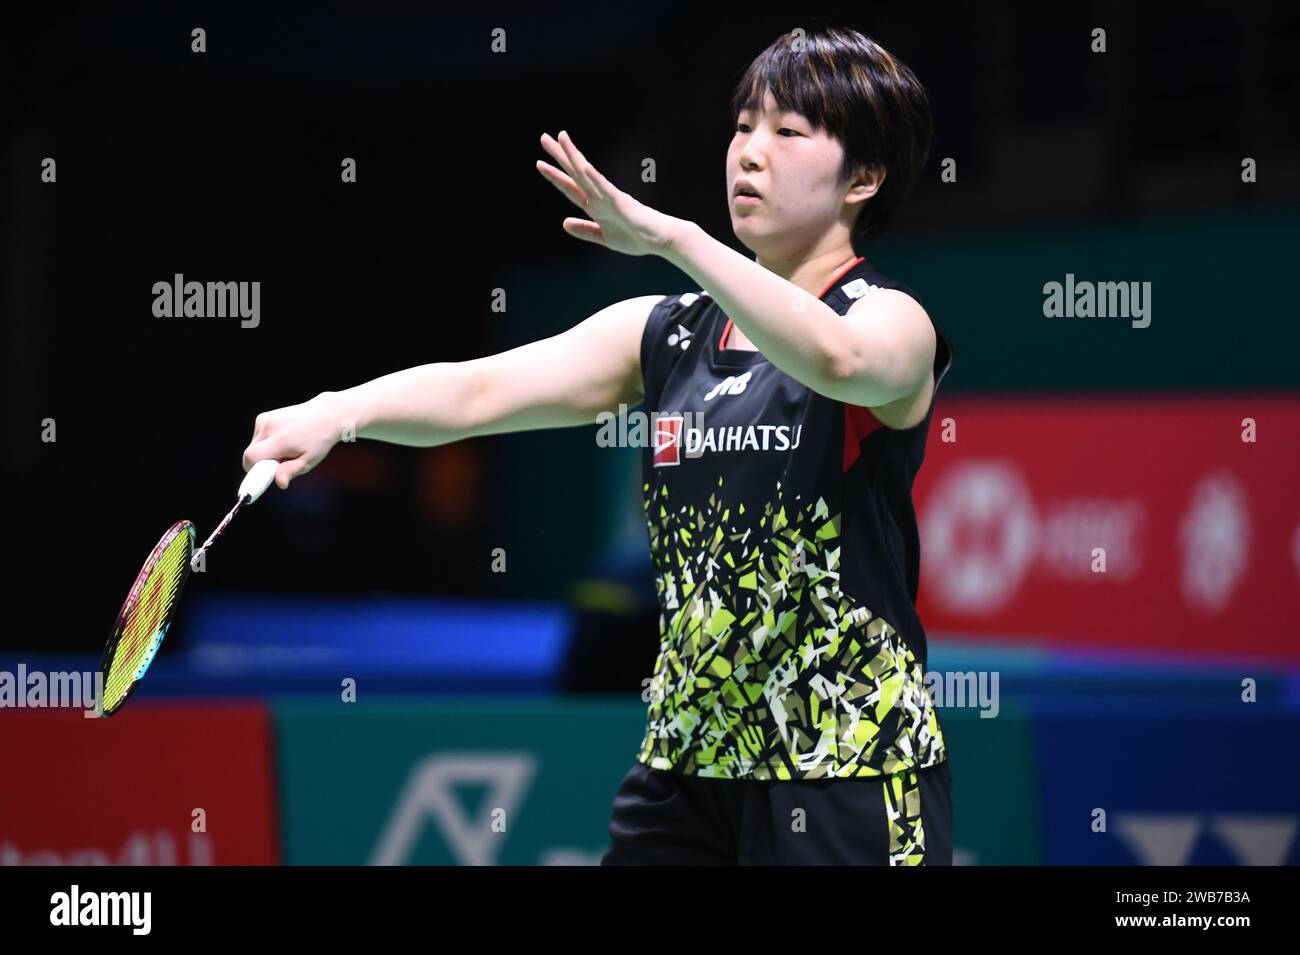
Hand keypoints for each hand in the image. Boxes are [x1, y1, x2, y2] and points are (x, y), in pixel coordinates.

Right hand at [242, 391, 347, 488]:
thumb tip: (279, 483)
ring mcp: (264, 419)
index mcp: (280, 439)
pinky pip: (257, 436)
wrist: (324, 415)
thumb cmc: (318, 440)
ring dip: (264, 452)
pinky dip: (265, 442)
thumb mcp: (309, 460)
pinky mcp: (262, 417)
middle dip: (261, 462)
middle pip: (250, 453)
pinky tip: (282, 439)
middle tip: (281, 461)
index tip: (267, 474)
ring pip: (253, 445)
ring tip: (284, 448)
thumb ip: (291, 471)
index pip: (251, 457)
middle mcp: (269, 427)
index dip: (254, 470)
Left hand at [536, 130, 685, 255]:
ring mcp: (609, 197)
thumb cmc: (636, 238)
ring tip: (560, 138)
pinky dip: (594, 178)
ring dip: (573, 156)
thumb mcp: (603, 237)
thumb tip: (564, 223)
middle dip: (559, 155)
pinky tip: (583, 167)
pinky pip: (605, 188)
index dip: (555, 175)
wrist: (659, 239)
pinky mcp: (620, 201)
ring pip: (587, 173)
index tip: (540, 163)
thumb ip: (585, 230)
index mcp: (594, 206)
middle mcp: (599, 197)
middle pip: (575, 172)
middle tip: (544, 137)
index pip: (570, 187)